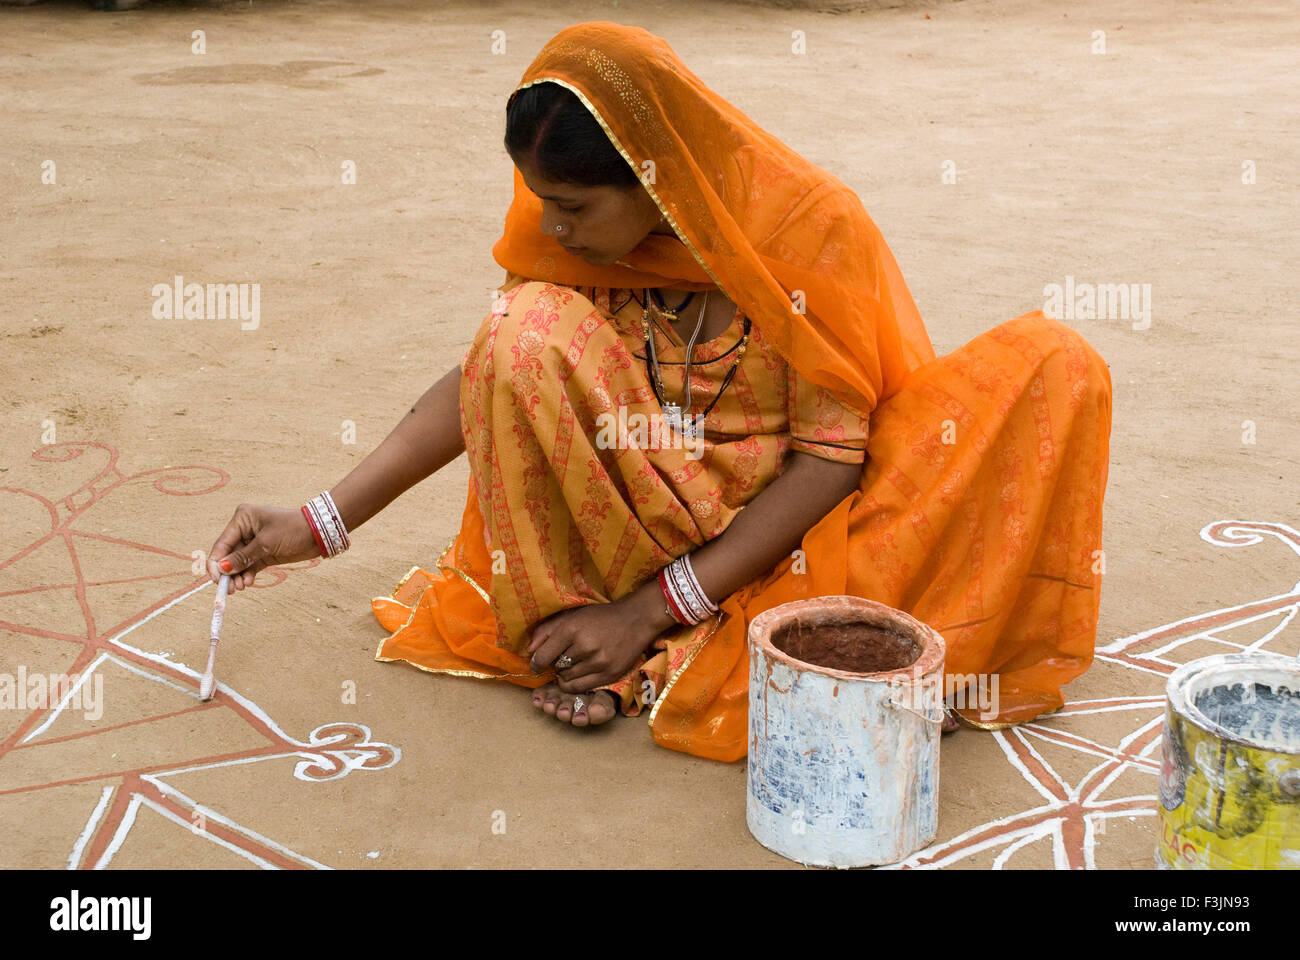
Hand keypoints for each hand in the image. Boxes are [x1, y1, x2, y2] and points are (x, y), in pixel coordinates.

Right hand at [206, 504, 319, 591]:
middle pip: (228, 554)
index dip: (216, 562)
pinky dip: (247, 574)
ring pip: (238, 562)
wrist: (319, 533)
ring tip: (241, 587)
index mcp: (242, 518)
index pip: (222, 543)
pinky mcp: (263, 553)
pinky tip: (248, 582)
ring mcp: (253, 542)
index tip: (215, 580)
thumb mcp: (266, 543)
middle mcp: (245, 529)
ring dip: (237, 576)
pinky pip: (249, 566)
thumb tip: (222, 569)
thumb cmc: (293, 530)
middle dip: (227, 572)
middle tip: (230, 589)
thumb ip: (243, 557)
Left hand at [526, 594, 664, 691]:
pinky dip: (573, 684)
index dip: (537, 663)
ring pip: (567, 678)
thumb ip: (546, 631)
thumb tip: (528, 650)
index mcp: (572, 629)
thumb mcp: (571, 616)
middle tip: (564, 657)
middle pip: (556, 667)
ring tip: (574, 663)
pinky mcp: (609, 673)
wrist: (636, 619)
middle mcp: (584, 646)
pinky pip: (581, 687)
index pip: (543, 656)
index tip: (537, 664)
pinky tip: (577, 674)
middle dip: (556, 664)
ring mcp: (598, 662)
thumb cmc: (600, 617)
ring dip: (566, 673)